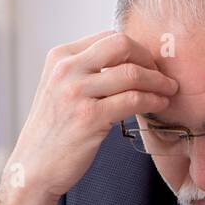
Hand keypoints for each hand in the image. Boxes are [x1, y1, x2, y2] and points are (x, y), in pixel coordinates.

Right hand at [0, 31, 177, 204]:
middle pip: (122, 45)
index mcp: (60, 57)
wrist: (35, 166)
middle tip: (162, 75)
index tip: (149, 65)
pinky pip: (134, 100)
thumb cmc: (55, 130)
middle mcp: (66, 70)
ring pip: (132, 73)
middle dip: (149, 58)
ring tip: (169, 90)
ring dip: (159, 81)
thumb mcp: (62, 88)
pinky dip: (153, 100)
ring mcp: (77, 92)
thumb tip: (128, 59)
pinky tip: (160, 105)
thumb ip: (86, 70)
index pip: (108, 38)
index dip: (137, 49)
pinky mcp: (90, 117)